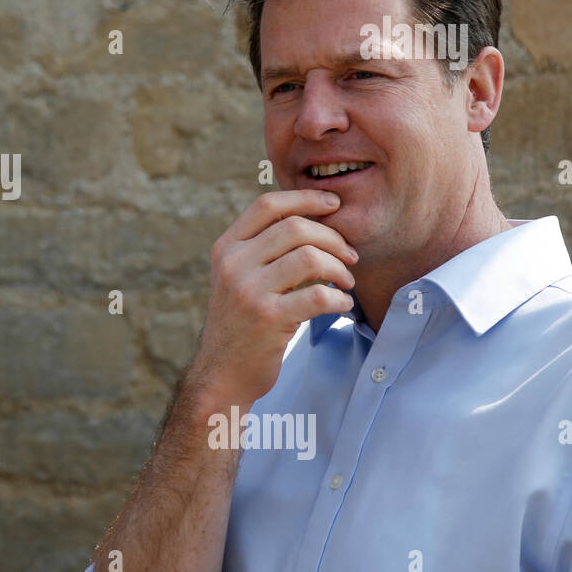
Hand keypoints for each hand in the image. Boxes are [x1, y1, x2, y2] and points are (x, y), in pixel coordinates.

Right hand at [192, 189, 357, 408]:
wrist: (221, 373)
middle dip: (333, 238)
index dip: (305, 198)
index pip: (267, 205)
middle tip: (349, 257)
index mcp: (226, 248)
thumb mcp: (238, 278)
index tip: (334, 204)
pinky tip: (341, 305)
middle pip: (295, 227)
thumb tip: (317, 220)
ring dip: (340, 268)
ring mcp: (248, 291)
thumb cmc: (241, 322)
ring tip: (346, 282)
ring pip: (310, 257)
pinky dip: (340, 298)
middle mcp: (233, 264)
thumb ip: (263, 250)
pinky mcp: (267, 318)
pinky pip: (318, 295)